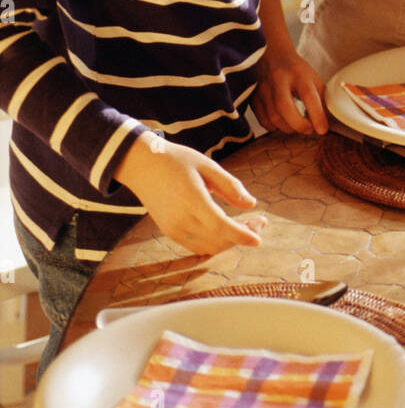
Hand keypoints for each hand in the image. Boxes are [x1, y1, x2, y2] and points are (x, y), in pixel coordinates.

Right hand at [115, 134, 264, 256]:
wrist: (142, 165)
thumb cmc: (177, 161)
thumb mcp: (207, 165)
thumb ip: (230, 186)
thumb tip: (251, 204)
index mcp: (192, 200)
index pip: (220, 226)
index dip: (241, 235)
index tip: (259, 240)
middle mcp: (181, 219)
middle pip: (218, 240)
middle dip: (242, 236)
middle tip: (259, 221)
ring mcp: (173, 229)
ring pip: (209, 247)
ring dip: (229, 241)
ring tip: (246, 225)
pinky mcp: (169, 232)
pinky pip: (197, 246)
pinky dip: (215, 243)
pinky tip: (226, 230)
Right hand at [251, 45, 327, 135]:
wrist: (272, 54)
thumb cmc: (296, 70)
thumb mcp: (313, 78)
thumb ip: (322, 99)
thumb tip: (329, 122)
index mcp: (298, 72)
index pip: (308, 96)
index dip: (317, 115)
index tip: (323, 130)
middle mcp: (278, 79)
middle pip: (285, 107)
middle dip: (299, 125)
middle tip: (309, 129)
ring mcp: (263, 88)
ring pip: (273, 117)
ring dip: (289, 128)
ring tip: (298, 125)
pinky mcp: (253, 97)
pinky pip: (264, 120)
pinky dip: (275, 127)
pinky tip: (283, 122)